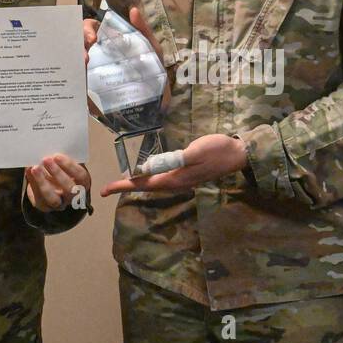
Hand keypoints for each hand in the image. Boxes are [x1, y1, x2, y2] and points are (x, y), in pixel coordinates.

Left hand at [27, 153, 90, 210]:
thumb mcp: (64, 162)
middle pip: (69, 189)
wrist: (51, 181)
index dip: (70, 166)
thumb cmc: (61, 167)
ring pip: (53, 199)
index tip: (57, 155)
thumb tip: (49, 147)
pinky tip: (29, 171)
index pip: (81, 176)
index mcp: (83, 182)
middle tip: (46, 159)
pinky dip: (33, 183)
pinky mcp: (45, 206)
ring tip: (34, 168)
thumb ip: (60, 157)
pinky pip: (39, 198)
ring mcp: (60, 203)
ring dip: (43, 182)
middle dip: (57, 173)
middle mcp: (74, 196)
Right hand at [84, 6, 170, 115]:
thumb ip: (143, 29)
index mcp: (108, 39)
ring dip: (75, 60)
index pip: (89, 27)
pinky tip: (80, 79)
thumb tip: (133, 10)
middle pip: (77, 41)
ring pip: (74, 59)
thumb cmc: (152, 69)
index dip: (86, 29)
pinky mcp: (90, 87)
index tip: (93, 39)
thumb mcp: (151, 48)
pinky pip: (77, 80)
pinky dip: (76, 77)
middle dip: (77, 45)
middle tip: (86, 56)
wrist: (155, 99)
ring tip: (84, 66)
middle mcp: (97, 52)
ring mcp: (92, 69)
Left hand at [100, 133, 246, 196]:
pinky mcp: (185, 174)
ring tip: (120, 183)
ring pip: (153, 184)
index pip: (144, 184)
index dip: (123, 186)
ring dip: (136, 184)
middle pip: (145, 186)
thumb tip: (152, 167)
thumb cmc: (217, 151)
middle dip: (126, 187)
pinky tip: (145, 173)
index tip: (105, 191)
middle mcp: (175, 183)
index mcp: (175, 179)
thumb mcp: (196, 152)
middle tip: (107, 189)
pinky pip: (161, 179)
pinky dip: (148, 178)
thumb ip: (175, 159)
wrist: (237, 155)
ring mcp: (181, 180)